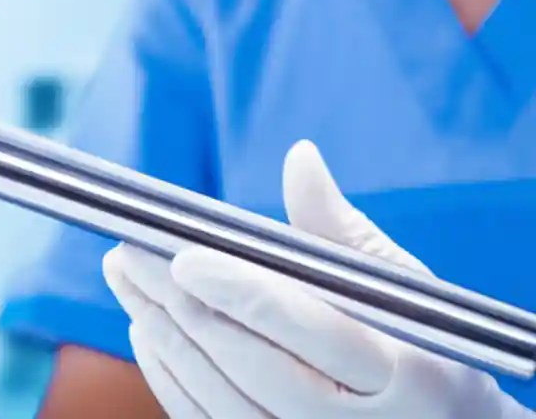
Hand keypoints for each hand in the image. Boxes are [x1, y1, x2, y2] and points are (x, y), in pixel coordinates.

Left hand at [103, 140, 531, 417]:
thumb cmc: (428, 349)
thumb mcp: (404, 290)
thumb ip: (343, 231)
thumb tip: (300, 158)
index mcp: (405, 371)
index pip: (304, 324)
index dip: (237, 289)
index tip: (182, 254)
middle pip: (247, 359)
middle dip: (177, 302)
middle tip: (129, 253)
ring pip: (217, 396)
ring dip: (161, 333)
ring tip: (125, 281)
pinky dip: (170, 377)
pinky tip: (145, 331)